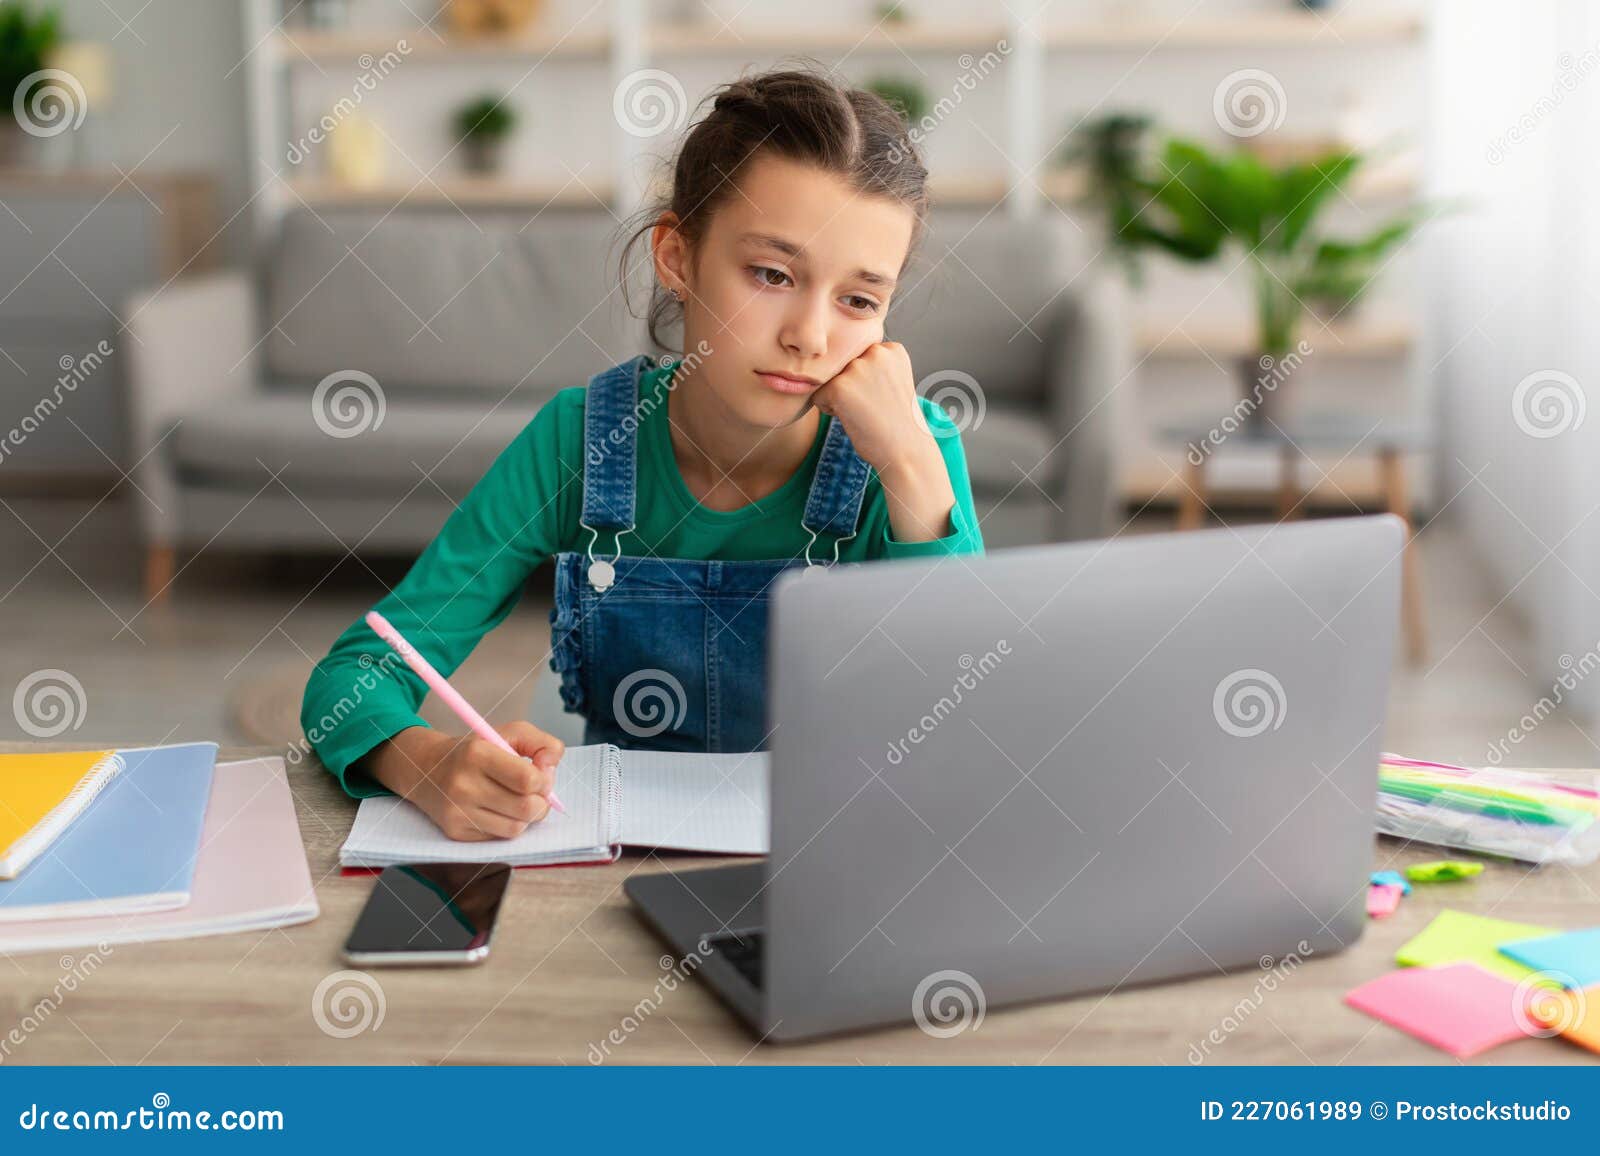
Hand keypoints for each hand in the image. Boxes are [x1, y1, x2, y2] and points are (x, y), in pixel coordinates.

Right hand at [362, 722, 564, 841]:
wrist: (426, 769)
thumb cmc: (476, 751)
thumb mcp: (509, 733)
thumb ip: (541, 743)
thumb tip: (552, 767)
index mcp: (477, 754)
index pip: (528, 779)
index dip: (544, 781)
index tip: (540, 776)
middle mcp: (463, 784)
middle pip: (526, 809)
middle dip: (540, 803)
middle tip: (534, 793)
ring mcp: (457, 812)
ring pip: (515, 828)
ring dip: (525, 817)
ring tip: (516, 801)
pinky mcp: (455, 832)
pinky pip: (498, 838)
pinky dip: (506, 826)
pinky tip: (497, 810)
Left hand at [810, 341, 936, 475]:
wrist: (907, 451)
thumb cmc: (897, 422)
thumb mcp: (892, 381)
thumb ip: (871, 365)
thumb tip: (829, 360)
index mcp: (891, 349)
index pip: (858, 356)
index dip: (864, 380)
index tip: (883, 398)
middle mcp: (876, 352)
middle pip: (842, 365)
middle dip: (850, 386)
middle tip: (874, 407)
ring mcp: (857, 368)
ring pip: (829, 379)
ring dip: (839, 397)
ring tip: (865, 412)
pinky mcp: (840, 387)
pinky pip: (818, 395)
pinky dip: (829, 410)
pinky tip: (854, 418)